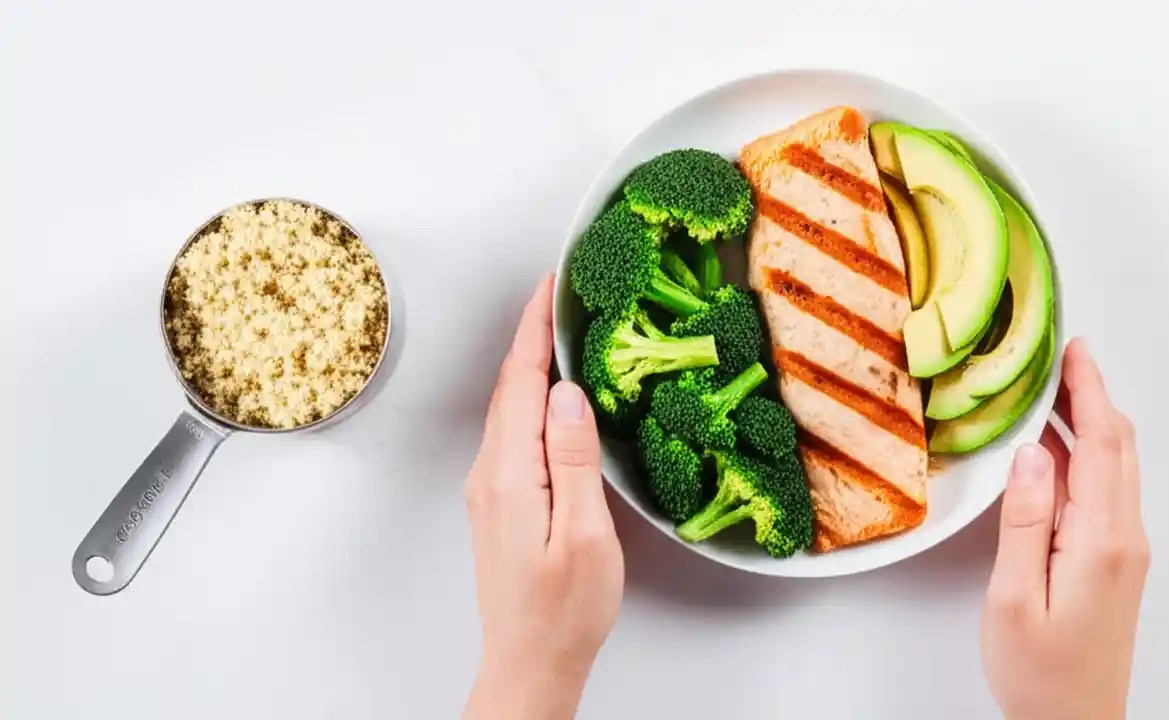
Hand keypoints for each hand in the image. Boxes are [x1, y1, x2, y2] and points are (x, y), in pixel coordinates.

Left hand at [462, 276, 624, 719]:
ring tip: (560, 332)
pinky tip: (553, 397)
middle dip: (531, 336)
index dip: (533, 330)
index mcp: (510, 474)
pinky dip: (530, 400)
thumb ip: (574, 458)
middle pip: (508, 388)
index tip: (549, 286)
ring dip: (531, 367)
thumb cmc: (563, 611)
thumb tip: (566, 394)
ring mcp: (490, 488)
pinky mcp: (499, 501)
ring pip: (509, 409)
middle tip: (561, 296)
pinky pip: (512, 433)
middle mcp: (489, 474)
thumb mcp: (584, 534)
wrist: (529, 662)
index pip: (519, 382)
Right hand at [982, 338, 1150, 719]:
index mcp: (1102, 540)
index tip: (1073, 349)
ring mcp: (1123, 550)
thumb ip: (1025, 522)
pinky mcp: (1113, 561)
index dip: (1087, 391)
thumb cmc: (1039, 673)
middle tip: (1060, 354)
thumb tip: (1031, 455)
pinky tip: (1049, 450)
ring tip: (1048, 390)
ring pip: (1113, 466)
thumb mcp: (1015, 597)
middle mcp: (1124, 538)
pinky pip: (1103, 491)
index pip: (1100, 445)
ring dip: (1088, 421)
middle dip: (1092, 394)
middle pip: (1117, 447)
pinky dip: (1082, 455)